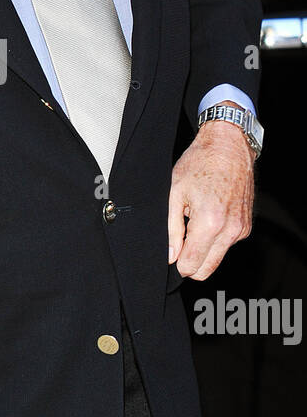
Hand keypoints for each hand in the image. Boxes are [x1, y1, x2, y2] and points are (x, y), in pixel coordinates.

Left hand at [167, 108, 254, 281]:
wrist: (229, 146)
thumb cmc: (200, 163)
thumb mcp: (175, 193)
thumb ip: (172, 229)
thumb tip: (170, 256)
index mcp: (209, 223)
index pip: (191, 265)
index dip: (178, 262)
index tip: (173, 250)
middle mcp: (229, 230)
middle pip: (205, 270)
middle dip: (191, 261)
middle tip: (181, 239)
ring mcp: (241, 229)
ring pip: (216, 258)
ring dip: (203, 248)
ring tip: (195, 220)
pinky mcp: (246, 226)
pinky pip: (226, 244)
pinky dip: (215, 237)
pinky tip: (209, 214)